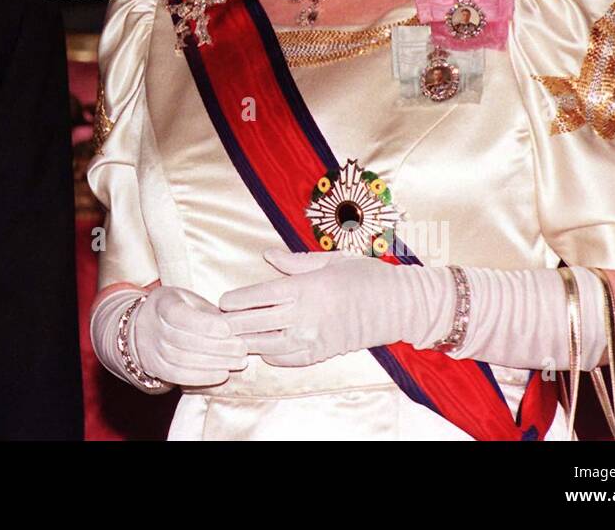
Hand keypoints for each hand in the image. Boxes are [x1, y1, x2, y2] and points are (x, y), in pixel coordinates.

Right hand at [130, 285, 248, 386]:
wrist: (145, 327)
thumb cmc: (177, 309)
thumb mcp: (190, 300)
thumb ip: (209, 311)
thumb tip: (235, 326)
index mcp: (162, 303)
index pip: (179, 315)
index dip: (204, 324)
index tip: (229, 329)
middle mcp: (151, 326)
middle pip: (183, 340)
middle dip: (217, 346)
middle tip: (242, 348)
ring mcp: (151, 349)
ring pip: (182, 360)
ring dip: (214, 363)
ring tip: (238, 362)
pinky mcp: (156, 368)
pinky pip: (179, 376)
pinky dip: (203, 377)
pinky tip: (223, 374)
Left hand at [219, 248, 433, 366]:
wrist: (398, 305)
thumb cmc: (365, 275)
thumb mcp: (330, 260)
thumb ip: (295, 261)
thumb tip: (267, 256)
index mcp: (305, 287)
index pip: (259, 295)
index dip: (236, 300)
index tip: (222, 302)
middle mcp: (305, 315)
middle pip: (256, 322)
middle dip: (232, 323)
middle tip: (215, 322)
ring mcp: (313, 338)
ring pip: (268, 345)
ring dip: (247, 342)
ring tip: (231, 338)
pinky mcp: (322, 353)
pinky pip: (288, 360)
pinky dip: (271, 356)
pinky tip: (262, 350)